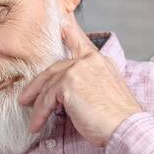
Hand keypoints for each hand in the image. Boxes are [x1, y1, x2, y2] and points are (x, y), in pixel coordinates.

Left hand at [18, 14, 142, 146]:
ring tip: (33, 118)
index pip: (80, 44)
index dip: (70, 35)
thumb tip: (70, 93)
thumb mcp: (106, 93)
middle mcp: (89, 61)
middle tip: (27, 97)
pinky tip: (37, 124)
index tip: (62, 26)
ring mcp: (77, 70)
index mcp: (100, 61)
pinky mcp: (68, 84)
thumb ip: (89, 84)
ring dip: (38, 105)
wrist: (126, 127)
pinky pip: (46, 99)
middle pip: (55, 69)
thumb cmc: (118, 118)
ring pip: (48, 86)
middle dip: (38, 85)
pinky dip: (40, 114)